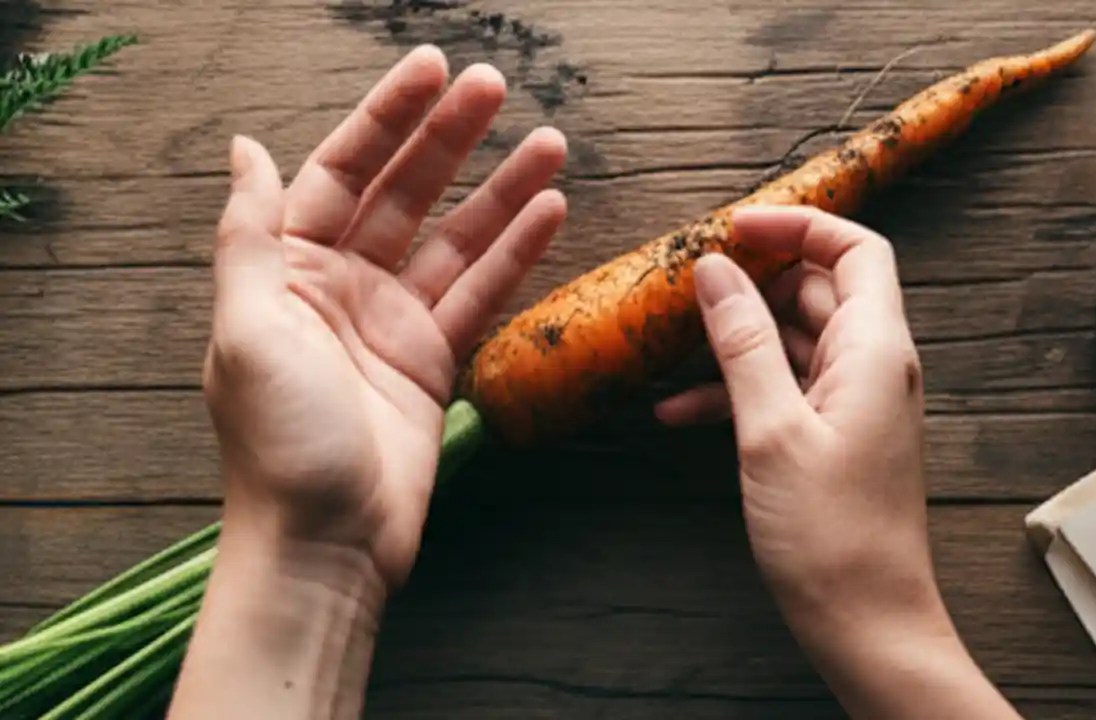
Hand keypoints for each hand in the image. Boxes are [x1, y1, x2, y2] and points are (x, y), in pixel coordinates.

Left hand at [203, 46, 566, 588]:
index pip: (340, 171)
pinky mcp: (434, 360)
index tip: (430, 71)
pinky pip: (480, 293)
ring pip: (454, 238)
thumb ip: (250, 234)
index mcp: (286, 269)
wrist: (327, 542)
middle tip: (495, 86)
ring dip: (499, 190)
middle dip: (448, 139)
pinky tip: (549, 211)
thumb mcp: (247, 329)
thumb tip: (246, 148)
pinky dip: (515, 254)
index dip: (384, 119)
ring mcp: (392, 321)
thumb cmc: (278, 443)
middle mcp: (340, 285)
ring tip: (549, 141)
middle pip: (404, 193)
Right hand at [658, 206, 932, 616]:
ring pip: (793, 338)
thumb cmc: (830, 535)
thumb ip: (743, 343)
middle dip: (752, 282)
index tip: (735, 229)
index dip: (798, 225)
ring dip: (734, 340)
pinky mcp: (832, 434)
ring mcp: (854, 400)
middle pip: (817, 288)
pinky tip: (677, 411)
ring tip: (671, 345)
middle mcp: (874, 365)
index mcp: (876, 350)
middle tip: (689, 287)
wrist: (866, 622)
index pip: (854, 249)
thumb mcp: (772, 429)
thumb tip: (716, 271)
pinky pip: (784, 387)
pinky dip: (737, 389)